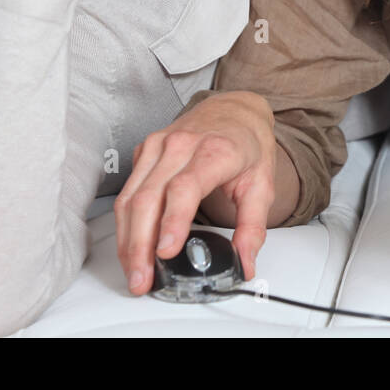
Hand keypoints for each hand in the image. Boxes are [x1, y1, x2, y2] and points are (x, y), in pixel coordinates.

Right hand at [114, 92, 276, 295]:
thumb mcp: (263, 183)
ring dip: (127, 240)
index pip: (185, 188)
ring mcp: (158, 145)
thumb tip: (245, 262)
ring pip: (130, 197)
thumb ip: (254, 226)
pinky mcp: (144, 150)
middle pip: (148, 198)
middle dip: (141, 245)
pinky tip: (132, 246)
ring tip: (134, 272)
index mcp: (215, 150)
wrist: (235, 109)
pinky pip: (127, 190)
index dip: (172, 221)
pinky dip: (125, 223)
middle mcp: (181, 144)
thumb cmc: (247, 143)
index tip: (166, 252)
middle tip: (143, 279)